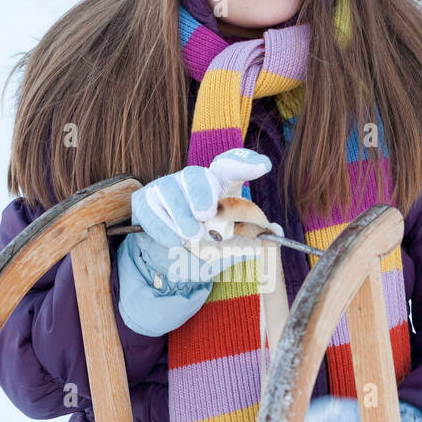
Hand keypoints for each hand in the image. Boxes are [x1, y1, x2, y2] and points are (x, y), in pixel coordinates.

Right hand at [132, 147, 271, 284]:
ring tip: (192, 237)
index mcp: (218, 184)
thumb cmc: (207, 244)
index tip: (263, 166)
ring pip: (171, 192)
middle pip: (196, 175)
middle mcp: (191, 180)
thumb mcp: (231, 244)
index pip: (231, 166)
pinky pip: (153, 211)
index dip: (245, 163)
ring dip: (182, 217)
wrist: (172, 259)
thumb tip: (275, 234)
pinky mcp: (146, 201)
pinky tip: (175, 241)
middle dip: (201, 194)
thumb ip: (250, 240)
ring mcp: (166, 187)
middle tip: (206, 215)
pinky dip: (164, 229)